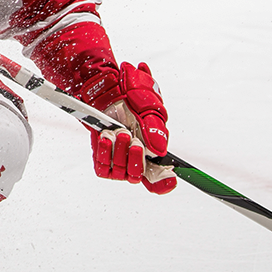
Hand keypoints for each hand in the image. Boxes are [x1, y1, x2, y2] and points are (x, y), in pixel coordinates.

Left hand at [90, 62, 175, 193]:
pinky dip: (105, 152)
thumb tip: (159, 150)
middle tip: (133, 140)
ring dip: (119, 151)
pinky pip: (103, 167)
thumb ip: (155, 131)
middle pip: (138, 175)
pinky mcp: (102, 157)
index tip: (168, 179)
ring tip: (119, 132)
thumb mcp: (150, 110)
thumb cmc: (134, 99)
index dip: (165, 182)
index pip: (160, 178)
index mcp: (154, 152)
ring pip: (120, 172)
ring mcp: (119, 159)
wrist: (110, 89)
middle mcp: (137, 159)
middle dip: (135, 158)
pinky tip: (106, 138)